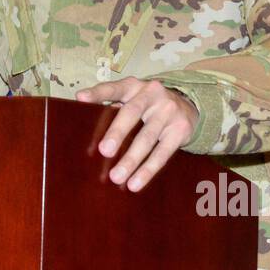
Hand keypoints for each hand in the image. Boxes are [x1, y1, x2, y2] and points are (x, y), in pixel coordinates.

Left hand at [75, 77, 199, 191]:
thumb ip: (111, 108)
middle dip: (117, 132)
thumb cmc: (148, 107)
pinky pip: (162, 153)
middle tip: (104, 151)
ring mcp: (168, 111)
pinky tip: (135, 183)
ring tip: (116, 177)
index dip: (98, 93)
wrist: (188, 108)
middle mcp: (152, 94)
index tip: (81, 98)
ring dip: (131, 159)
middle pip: (132, 112)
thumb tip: (85, 128)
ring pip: (147, 138)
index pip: (114, 88)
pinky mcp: (180, 130)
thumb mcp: (132, 100)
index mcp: (134, 86)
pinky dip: (148, 170)